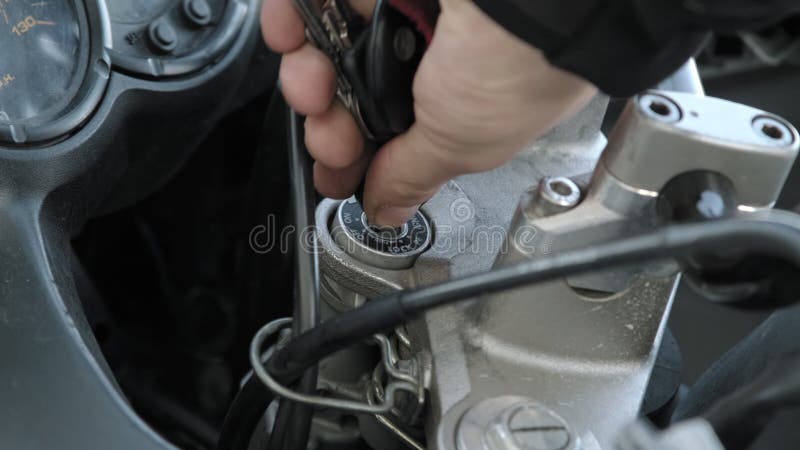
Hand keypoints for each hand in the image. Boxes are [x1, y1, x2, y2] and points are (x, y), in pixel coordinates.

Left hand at [261, 0, 596, 226]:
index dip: (355, 156)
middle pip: (355, 94)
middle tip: (327, 124)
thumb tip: (389, 211)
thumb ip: (414, 176)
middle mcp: (435, 55)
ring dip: (305, 70)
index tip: (333, 168)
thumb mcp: (461, 143)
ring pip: (333, 46)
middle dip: (327, 120)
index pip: (392, 136)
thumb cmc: (516, 63)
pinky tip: (288, 30)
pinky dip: (291, 15)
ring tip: (308, 72)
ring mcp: (409, 11)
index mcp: (463, 104)